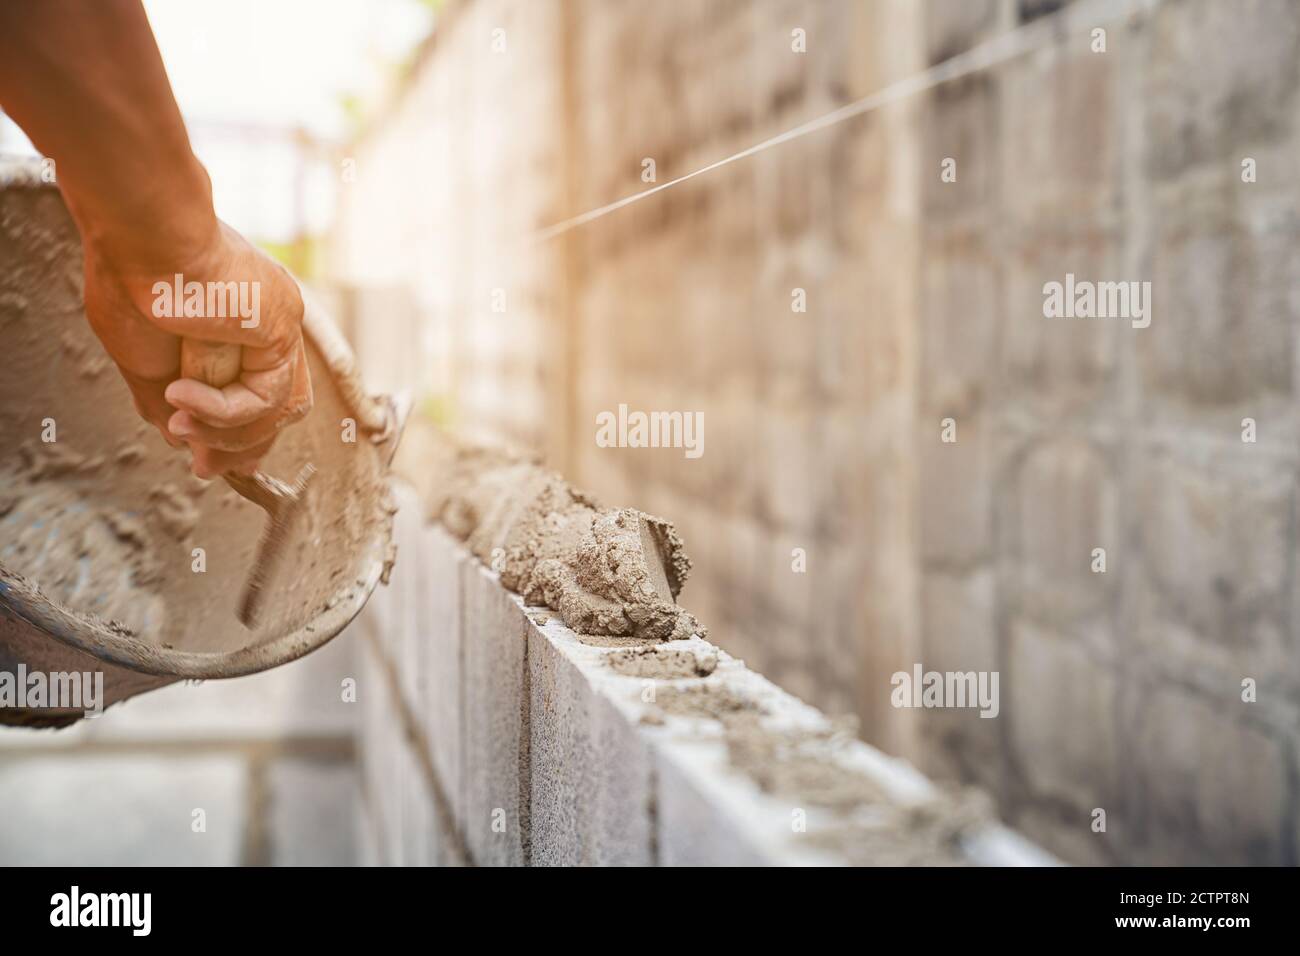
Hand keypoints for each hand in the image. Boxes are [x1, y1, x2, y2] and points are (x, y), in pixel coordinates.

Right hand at [82, 219, 312, 477]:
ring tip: (177, 423)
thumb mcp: (146, 359)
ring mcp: (277, 328)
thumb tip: (182, 441)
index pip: (259, 393)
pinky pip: (262, 396)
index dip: (240, 435)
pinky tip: (181, 396)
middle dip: (242, 446)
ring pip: (274, 410)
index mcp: (236, 328)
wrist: (140, 240)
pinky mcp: (282, 329)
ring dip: (222, 432)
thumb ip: (173, 402)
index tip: (207, 462)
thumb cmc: (132, 285)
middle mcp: (264, 328)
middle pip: (280, 407)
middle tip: (204, 468)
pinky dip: (221, 409)